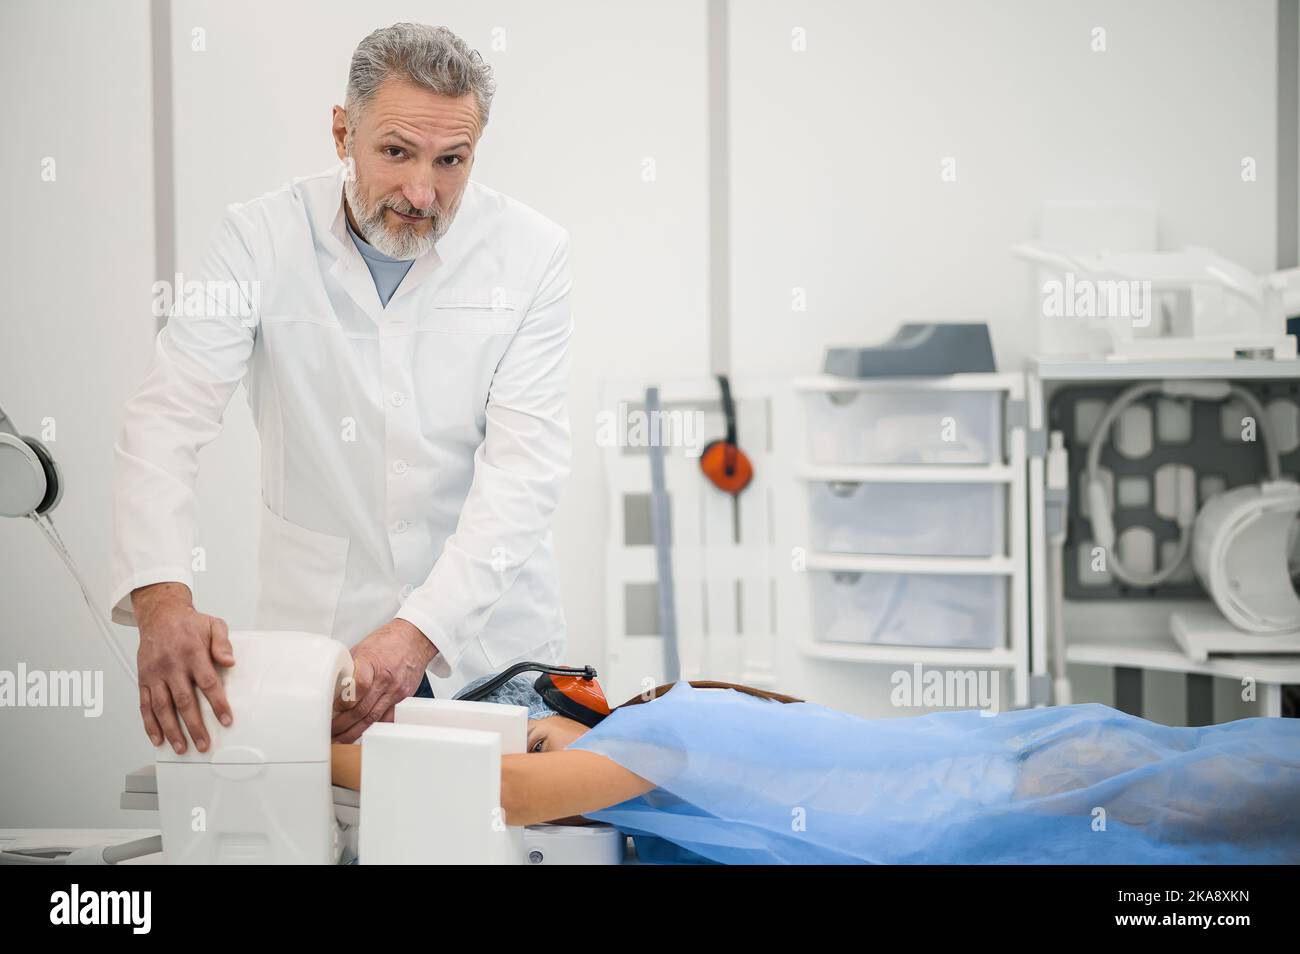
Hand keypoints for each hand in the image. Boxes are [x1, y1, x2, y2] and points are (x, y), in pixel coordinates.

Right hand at [132, 582, 234, 753]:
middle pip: (184, 700)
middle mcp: (172, 665)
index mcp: (192, 653)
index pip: (208, 682)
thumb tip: (230, 660)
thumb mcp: (214, 625)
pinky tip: (158, 738)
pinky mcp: (143, 679)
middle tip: (204, 743)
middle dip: (195, 725)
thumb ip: (223, 643)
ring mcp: (155, 674)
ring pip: (162, 707)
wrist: (159, 615)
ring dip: (172, 730)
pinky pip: (144, 705)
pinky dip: (150, 724)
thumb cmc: (189, 623)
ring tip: (182, 747)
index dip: (217, 703)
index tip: (226, 720)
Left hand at [332, 619, 437, 742]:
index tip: (332, 708)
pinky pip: (387, 717)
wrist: (414, 640)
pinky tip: (362, 734)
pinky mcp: (403, 697)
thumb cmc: (388, 642)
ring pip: (373, 717)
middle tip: (329, 732)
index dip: (344, 702)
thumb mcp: (362, 648)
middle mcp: (386, 679)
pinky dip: (373, 727)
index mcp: (372, 662)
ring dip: (355, 731)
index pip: (358, 686)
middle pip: (363, 708)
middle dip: (343, 724)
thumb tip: (332, 685)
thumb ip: (349, 668)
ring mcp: (396, 690)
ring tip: (340, 739)